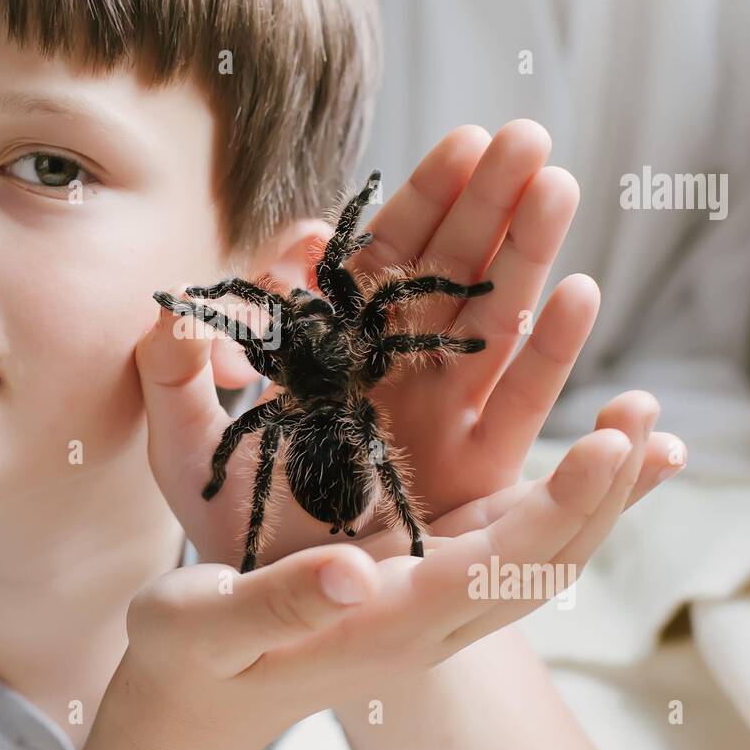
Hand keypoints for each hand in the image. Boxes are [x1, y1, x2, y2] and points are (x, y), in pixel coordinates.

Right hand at [82, 405, 663, 749]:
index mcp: (381, 628)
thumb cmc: (187, 657)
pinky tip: (587, 463)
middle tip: (646, 419)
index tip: (606, 446)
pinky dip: (558, 501)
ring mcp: (432, 608)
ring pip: (539, 559)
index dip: (556, 510)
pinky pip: (512, 547)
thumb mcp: (206, 627)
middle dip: (603, 496)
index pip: (493, 573)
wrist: (197, 697)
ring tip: (643, 427)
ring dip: (597, 498)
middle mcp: (426, 624)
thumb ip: (276, 606)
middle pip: (543, 568)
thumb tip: (354, 574)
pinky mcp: (424, 583)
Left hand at [137, 119, 683, 568]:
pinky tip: (578, 295)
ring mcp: (443, 413)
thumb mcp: (185, 451)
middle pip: (452, 271)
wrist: (278, 611)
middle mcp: (397, 369)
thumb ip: (171, 381)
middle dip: (492, 203)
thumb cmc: (230, 526)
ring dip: (529, 253)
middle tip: (529, 138)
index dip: (423, 200)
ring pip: (494, 319)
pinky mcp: (479, 467)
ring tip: (560, 186)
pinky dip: (549, 353)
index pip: (384, 257)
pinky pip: (518, 401)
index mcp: (337, 347)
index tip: (464, 141)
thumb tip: (177, 313)